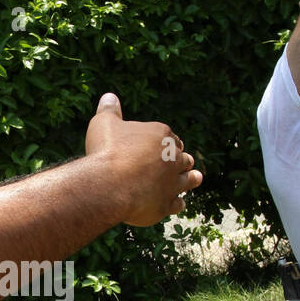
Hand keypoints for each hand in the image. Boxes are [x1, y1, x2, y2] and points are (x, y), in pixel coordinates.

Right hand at [84, 93, 201, 226]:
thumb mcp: (103, 123)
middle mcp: (173, 158)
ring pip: (189, 179)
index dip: (168, 143)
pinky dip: (179, 203)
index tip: (165, 147)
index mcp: (161, 135)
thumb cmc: (106, 151)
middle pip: (183, 157)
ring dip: (191, 179)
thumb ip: (109, 110)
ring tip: (195, 178)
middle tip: (181, 163)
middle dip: (181, 160)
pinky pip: (178, 204)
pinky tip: (179, 203)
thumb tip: (109, 96)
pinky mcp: (166, 204)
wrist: (109, 184)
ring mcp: (172, 183)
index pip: (171, 137)